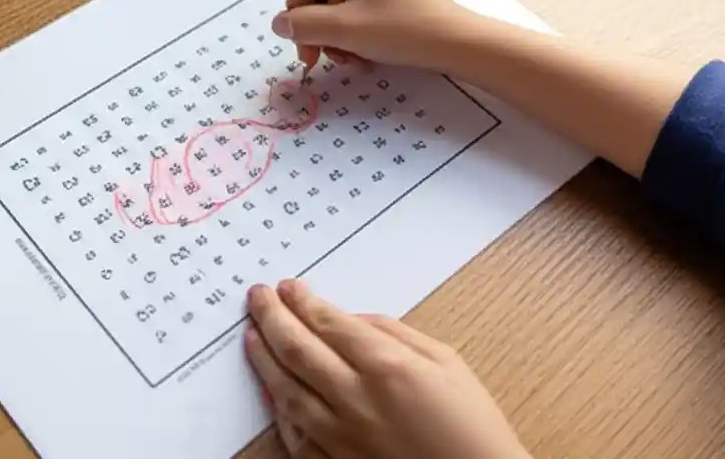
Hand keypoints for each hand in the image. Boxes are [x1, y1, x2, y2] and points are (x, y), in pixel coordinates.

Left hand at [245, 279, 529, 458]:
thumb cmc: (473, 428)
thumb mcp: (448, 363)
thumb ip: (396, 334)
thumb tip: (354, 320)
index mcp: (387, 367)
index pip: (328, 323)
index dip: (302, 301)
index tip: (288, 287)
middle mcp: (357, 399)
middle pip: (298, 348)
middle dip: (272, 316)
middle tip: (257, 296)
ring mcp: (341, 436)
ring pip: (285, 389)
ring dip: (263, 357)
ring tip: (251, 334)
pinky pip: (294, 434)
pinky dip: (277, 408)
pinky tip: (269, 388)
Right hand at [274, 0, 468, 71]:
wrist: (455, 46)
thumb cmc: (404, 29)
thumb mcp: (347, 28)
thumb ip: (305, 24)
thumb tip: (278, 24)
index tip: (303, 27)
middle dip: (315, 19)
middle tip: (314, 55)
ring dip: (330, 30)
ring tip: (344, 57)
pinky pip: (350, 4)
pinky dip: (347, 30)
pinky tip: (357, 53)